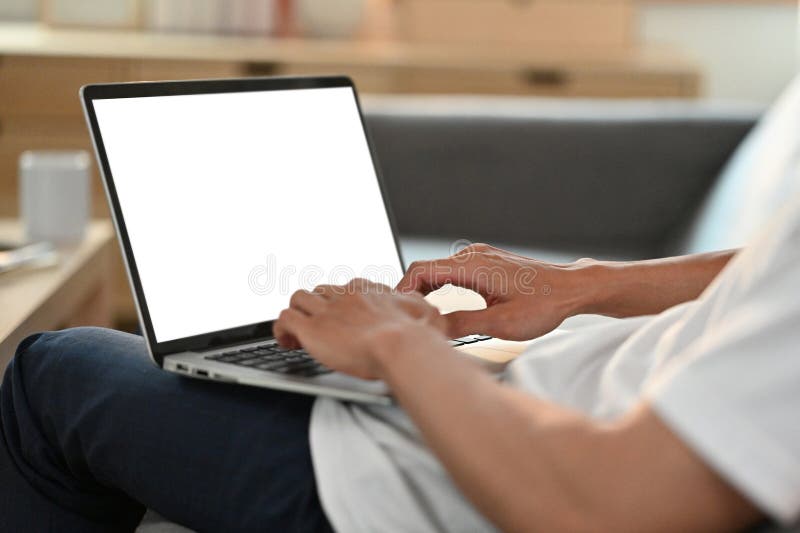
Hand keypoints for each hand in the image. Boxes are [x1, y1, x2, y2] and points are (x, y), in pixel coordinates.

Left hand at [273, 278, 448, 379]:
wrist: (402, 348)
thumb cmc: (418, 337)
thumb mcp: (429, 315)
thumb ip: (425, 310)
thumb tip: (437, 312)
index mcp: (369, 291)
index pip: (346, 289)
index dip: (340, 303)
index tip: (343, 318)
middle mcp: (346, 295)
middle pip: (320, 292)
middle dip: (317, 308)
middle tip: (320, 327)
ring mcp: (327, 311)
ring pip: (299, 299)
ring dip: (298, 315)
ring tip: (299, 334)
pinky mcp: (312, 330)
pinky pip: (285, 320)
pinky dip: (281, 330)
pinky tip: (287, 342)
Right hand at [397, 243, 594, 340]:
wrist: (571, 289)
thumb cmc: (544, 303)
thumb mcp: (501, 323)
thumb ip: (463, 324)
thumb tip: (434, 330)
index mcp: (472, 265)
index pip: (422, 270)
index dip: (403, 290)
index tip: (397, 311)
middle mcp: (473, 255)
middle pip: (426, 269)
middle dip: (411, 293)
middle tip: (406, 319)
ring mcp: (480, 257)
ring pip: (439, 270)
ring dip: (426, 291)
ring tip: (421, 316)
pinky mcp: (486, 263)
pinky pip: (453, 271)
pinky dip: (441, 287)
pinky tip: (441, 306)